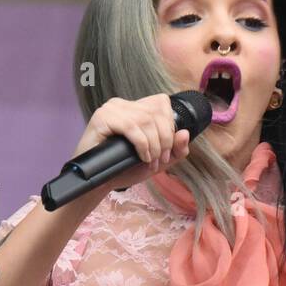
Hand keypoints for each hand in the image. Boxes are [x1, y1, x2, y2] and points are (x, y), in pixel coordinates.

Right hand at [72, 94, 192, 194]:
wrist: (99, 181)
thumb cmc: (124, 169)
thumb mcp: (157, 161)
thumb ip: (175, 150)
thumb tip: (185, 133)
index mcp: (135, 108)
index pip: (162, 103)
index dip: (170, 125)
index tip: (167, 150)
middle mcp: (123, 104)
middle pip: (157, 112)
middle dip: (165, 139)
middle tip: (160, 160)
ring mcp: (111, 109)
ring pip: (146, 120)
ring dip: (154, 145)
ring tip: (150, 161)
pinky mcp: (102, 117)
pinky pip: (131, 126)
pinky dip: (142, 144)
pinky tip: (141, 156)